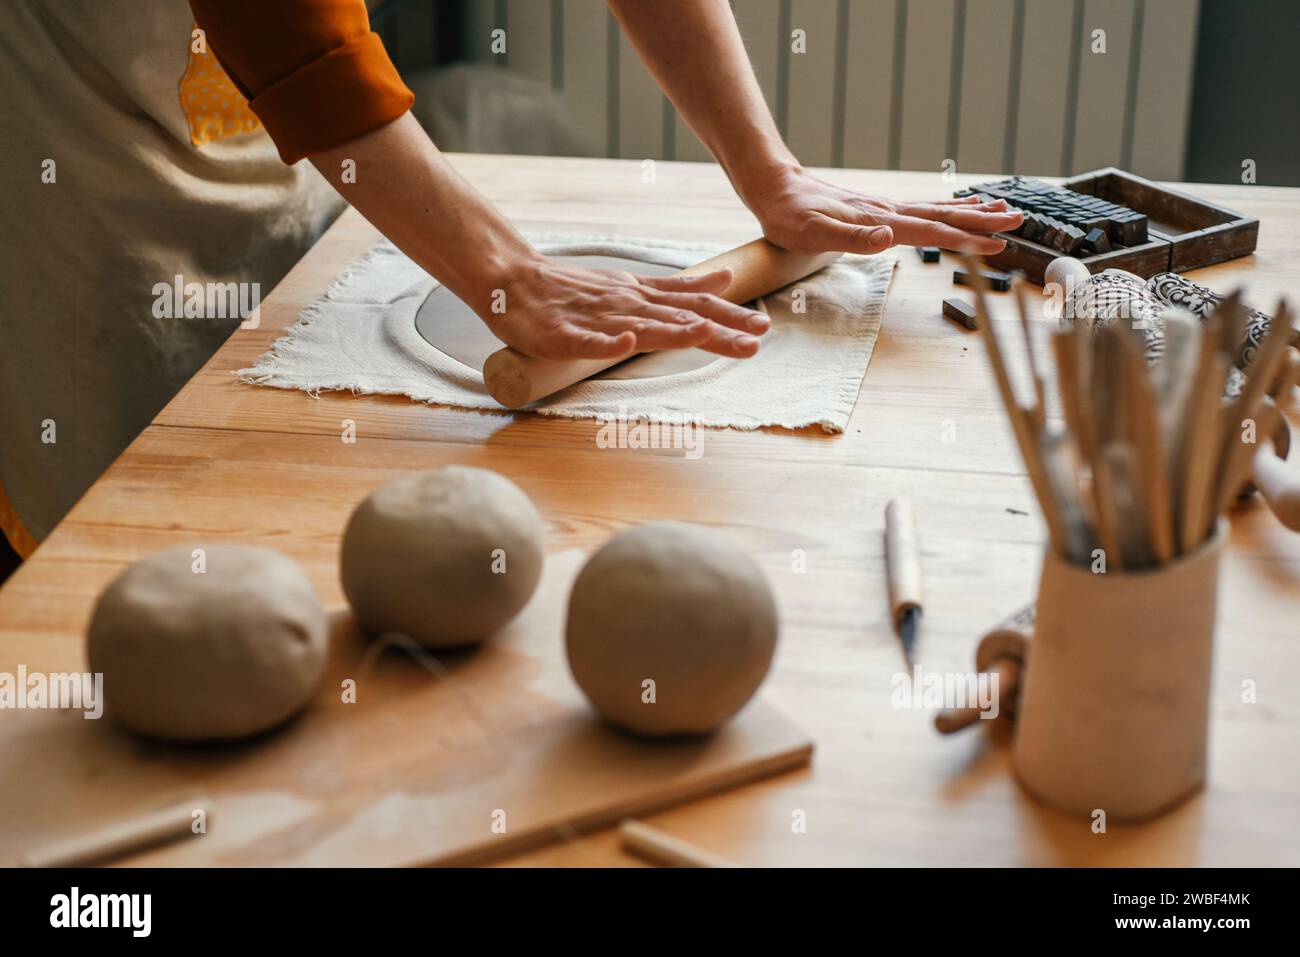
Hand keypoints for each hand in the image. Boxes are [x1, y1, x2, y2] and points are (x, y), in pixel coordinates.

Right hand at [484, 256, 769, 360]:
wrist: (513, 280)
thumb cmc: (574, 289)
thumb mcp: (635, 284)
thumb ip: (679, 288)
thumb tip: (726, 279)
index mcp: (644, 297)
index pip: (694, 306)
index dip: (729, 316)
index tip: (763, 328)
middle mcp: (627, 305)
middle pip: (677, 318)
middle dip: (717, 330)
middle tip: (753, 342)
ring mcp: (595, 319)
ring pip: (639, 326)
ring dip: (671, 332)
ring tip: (703, 335)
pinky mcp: (562, 334)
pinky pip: (586, 340)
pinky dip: (606, 342)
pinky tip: (625, 344)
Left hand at [742, 164, 1023, 256]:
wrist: (775, 189)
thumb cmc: (789, 217)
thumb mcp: (813, 234)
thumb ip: (850, 237)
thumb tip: (888, 237)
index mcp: (879, 221)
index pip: (931, 231)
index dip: (965, 239)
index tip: (997, 243)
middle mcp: (887, 213)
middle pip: (944, 216)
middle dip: (982, 221)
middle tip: (1018, 219)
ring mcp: (883, 210)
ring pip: (936, 210)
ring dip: (970, 212)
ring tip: (1002, 209)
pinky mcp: (875, 211)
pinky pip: (920, 210)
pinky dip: (945, 209)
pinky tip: (954, 209)